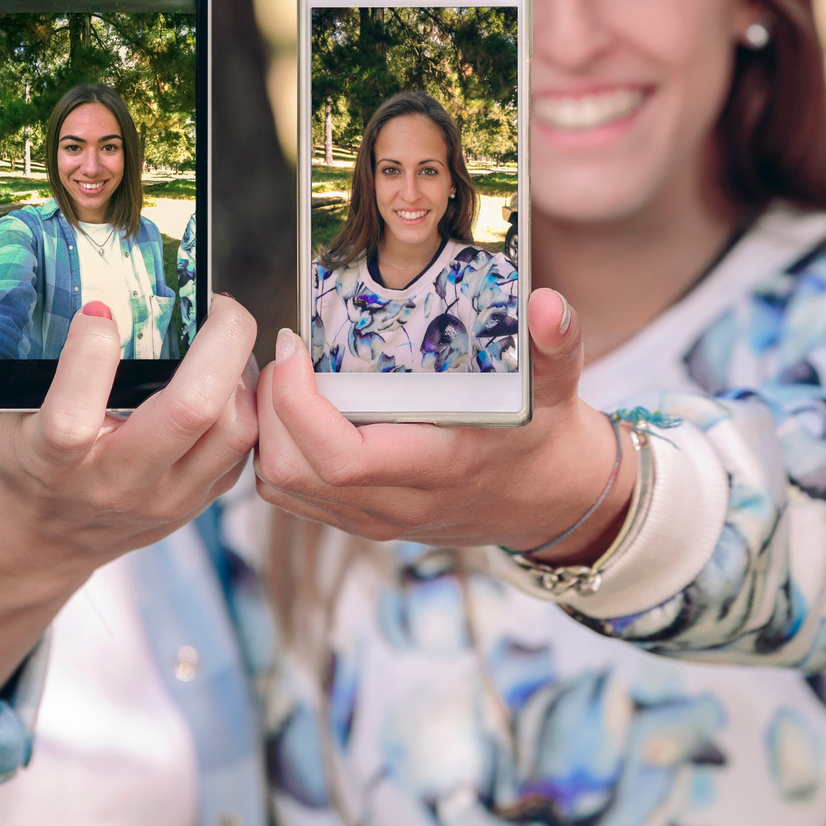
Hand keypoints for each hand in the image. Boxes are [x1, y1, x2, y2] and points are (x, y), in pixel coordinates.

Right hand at [0, 294, 257, 712]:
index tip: (100, 310)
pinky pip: (245, 448)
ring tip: (222, 333)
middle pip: (189, 411)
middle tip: (215, 301)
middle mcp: (115, 483)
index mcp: (52, 462)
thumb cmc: (17, 453)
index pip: (71, 421)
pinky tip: (229, 368)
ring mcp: (165, 499)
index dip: (89, 355)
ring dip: (240, 371)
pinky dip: (248, 401)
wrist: (44, 539)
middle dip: (219, 342)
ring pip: (232, 428)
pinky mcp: (198, 503)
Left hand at [255, 286, 630, 559]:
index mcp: (438, 468)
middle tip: (283, 354)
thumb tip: (549, 305)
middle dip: (269, 409)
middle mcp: (398, 504)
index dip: (298, 403)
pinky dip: (278, 449)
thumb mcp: (558, 388)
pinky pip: (294, 495)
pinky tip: (295, 406)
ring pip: (283, 488)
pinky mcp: (362, 520)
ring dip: (267, 430)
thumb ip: (556, 345)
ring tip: (284, 375)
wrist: (551, 502)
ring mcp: (375, 519)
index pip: (342, 458)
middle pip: (293, 474)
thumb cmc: (546, 437)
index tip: (293, 345)